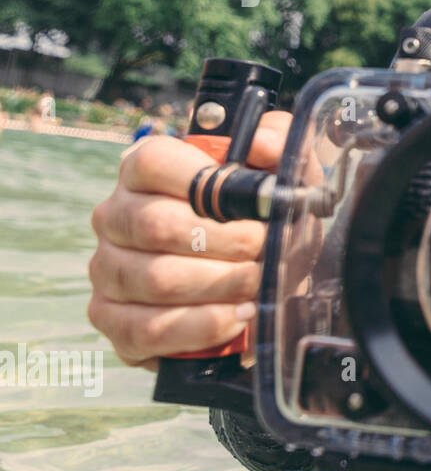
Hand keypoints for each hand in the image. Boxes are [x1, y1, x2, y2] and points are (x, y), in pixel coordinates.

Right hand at [88, 112, 290, 368]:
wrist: (264, 286)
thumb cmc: (263, 223)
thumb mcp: (283, 177)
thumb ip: (279, 142)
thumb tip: (260, 145)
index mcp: (146, 171)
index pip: (153, 162)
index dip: (207, 183)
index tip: (254, 204)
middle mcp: (116, 217)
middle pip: (156, 224)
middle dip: (228, 242)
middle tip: (266, 251)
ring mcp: (108, 270)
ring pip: (156, 279)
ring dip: (222, 286)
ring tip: (258, 285)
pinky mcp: (113, 320)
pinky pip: (148, 329)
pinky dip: (202, 325)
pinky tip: (237, 317)